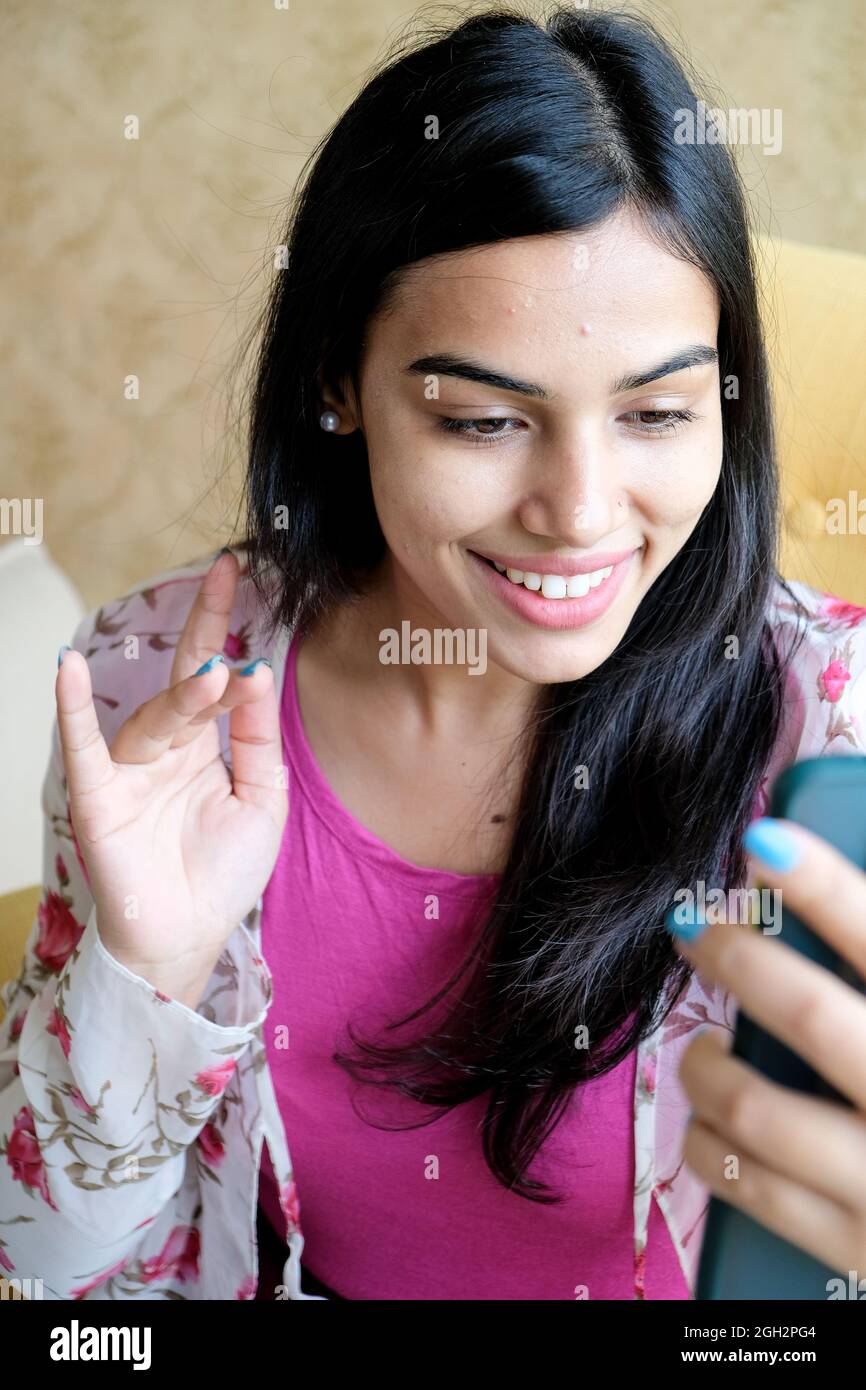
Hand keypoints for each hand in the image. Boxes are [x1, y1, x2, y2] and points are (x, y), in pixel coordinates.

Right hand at [55, 549, 287, 1007]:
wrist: (189, 936)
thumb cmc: (224, 871)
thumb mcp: (262, 798)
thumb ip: (257, 737)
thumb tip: (254, 670)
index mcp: (205, 747)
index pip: (215, 674)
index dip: (223, 625)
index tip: (236, 570)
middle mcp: (166, 749)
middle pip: (184, 681)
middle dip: (203, 629)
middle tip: (223, 582)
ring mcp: (130, 770)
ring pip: (155, 717)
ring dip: (182, 694)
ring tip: (215, 675)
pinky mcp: (99, 797)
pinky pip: (83, 747)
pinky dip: (72, 708)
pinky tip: (66, 668)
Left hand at [667, 817, 865, 1279]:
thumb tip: (800, 870)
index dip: (824, 885)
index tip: (766, 842)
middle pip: (805, 1014)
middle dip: (735, 956)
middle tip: (692, 926)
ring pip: (751, 1105)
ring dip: (705, 1062)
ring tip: (703, 1045)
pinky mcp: (850, 1249)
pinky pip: (742, 1181)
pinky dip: (707, 1141)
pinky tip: (714, 1120)